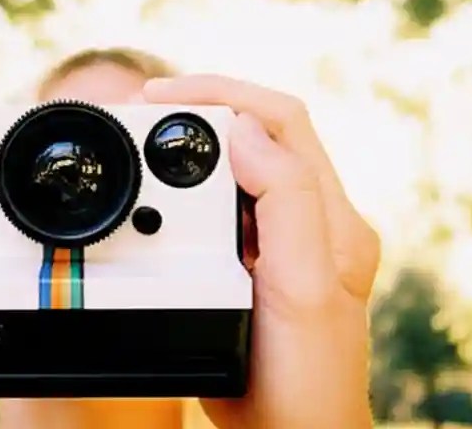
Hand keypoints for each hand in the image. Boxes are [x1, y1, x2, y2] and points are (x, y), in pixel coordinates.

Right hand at [144, 75, 380, 428]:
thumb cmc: (306, 380)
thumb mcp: (302, 288)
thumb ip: (286, 203)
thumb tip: (244, 131)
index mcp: (331, 217)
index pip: (282, 120)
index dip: (222, 92)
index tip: (160, 95)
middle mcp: (313, 222)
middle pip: (257, 133)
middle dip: (198, 111)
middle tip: (140, 114)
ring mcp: (285, 243)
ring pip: (237, 167)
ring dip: (190, 149)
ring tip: (142, 147)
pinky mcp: (258, 266)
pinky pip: (222, 208)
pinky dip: (186, 191)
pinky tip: (159, 200)